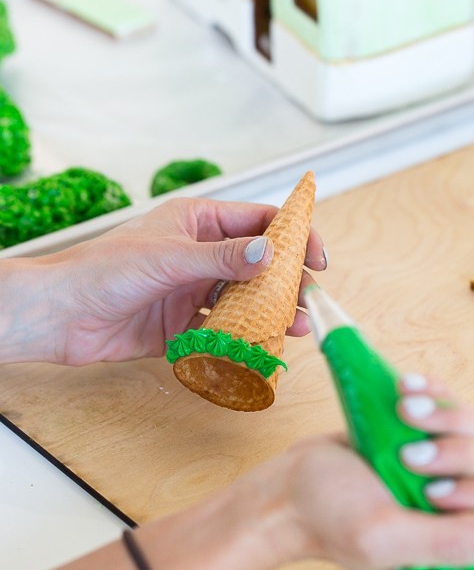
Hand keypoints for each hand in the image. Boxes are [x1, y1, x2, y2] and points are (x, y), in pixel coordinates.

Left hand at [9, 197, 324, 364]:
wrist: (60, 316)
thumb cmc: (104, 270)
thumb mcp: (168, 258)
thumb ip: (221, 258)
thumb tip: (270, 253)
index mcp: (197, 224)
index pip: (257, 222)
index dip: (292, 236)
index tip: (316, 258)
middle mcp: (198, 256)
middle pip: (256, 265)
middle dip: (285, 281)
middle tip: (309, 300)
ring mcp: (191, 292)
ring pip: (242, 300)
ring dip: (268, 312)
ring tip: (294, 326)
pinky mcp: (181, 327)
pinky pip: (220, 331)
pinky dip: (240, 339)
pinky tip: (258, 347)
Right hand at [280, 375, 473, 569]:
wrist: (289, 482)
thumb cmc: (326, 515)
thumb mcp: (380, 537)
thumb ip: (445, 544)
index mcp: (458, 553)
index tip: (434, 492)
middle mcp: (463, 514)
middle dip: (463, 453)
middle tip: (410, 454)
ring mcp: (450, 473)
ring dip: (450, 416)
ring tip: (403, 410)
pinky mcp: (433, 440)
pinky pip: (460, 408)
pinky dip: (438, 394)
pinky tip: (406, 388)